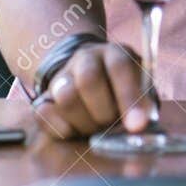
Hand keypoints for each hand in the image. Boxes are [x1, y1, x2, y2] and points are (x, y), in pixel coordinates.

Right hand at [31, 41, 151, 139]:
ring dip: (85, 123)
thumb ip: (142, 103)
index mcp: (115, 53)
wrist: (89, 77)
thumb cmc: (122, 89)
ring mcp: (61, 76)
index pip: (120, 68)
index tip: (137, 125)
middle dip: (104, 112)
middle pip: (88, 80)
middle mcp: (85, 59)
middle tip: (112, 124)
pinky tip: (75, 132)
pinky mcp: (43, 97)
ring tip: (96, 128)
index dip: (128, 96)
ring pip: (66, 98)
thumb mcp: (140, 88)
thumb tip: (141, 124)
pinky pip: (43, 113)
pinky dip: (61, 128)